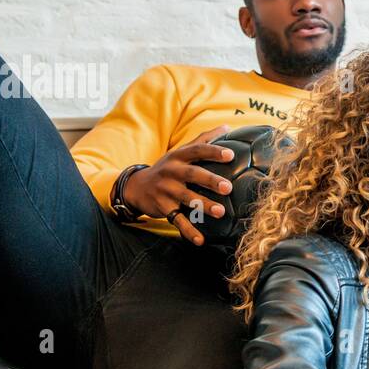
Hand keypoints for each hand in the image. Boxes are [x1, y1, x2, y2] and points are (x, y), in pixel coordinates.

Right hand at [122, 125, 235, 244]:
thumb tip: (227, 127)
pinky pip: (177, 220)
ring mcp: (166, 190)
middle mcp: (172, 172)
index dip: (214, 151)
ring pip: (186, 198)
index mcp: (179, 156)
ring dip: (203, 205)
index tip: (231, 155)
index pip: (198, 151)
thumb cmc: (168, 167)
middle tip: (228, 187)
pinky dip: (188, 231)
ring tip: (220, 212)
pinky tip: (201, 241)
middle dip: (211, 181)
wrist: (137, 186)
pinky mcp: (163, 208)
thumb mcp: (181, 151)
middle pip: (193, 175)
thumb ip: (203, 139)